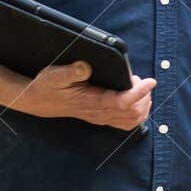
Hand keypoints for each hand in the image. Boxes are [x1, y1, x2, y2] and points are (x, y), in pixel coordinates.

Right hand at [26, 61, 155, 129]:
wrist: (40, 101)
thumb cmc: (48, 86)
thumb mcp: (54, 75)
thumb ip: (71, 72)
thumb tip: (86, 67)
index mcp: (92, 101)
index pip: (122, 102)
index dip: (139, 93)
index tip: (150, 81)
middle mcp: (99, 113)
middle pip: (133, 113)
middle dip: (144, 97)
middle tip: (140, 80)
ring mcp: (102, 117)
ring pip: (133, 120)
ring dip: (143, 105)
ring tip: (141, 89)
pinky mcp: (103, 118)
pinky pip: (126, 123)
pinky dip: (138, 113)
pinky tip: (137, 100)